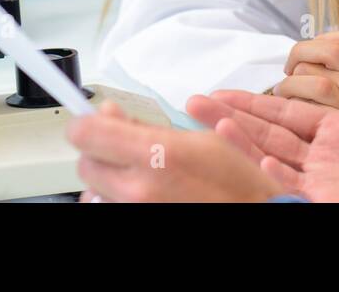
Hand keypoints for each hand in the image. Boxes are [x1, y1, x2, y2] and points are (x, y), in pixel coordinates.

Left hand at [66, 101, 282, 201]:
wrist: (253, 217)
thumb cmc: (237, 185)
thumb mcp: (200, 139)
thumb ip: (148, 126)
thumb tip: (108, 114)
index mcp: (156, 155)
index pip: (85, 133)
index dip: (87, 123)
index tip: (92, 121)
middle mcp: (138, 190)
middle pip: (85, 163)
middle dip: (100, 153)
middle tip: (126, 151)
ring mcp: (133, 214)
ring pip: (92, 192)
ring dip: (107, 181)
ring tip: (138, 178)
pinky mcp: (132, 223)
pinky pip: (106, 208)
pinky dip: (114, 200)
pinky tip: (139, 196)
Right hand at [189, 32, 338, 202]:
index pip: (287, 113)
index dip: (254, 102)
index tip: (222, 92)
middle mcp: (326, 157)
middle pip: (268, 134)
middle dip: (231, 118)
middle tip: (195, 103)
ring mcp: (326, 183)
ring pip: (272, 158)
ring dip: (242, 142)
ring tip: (212, 123)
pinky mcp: (330, 204)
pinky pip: (293, 187)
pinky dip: (273, 172)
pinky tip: (256, 156)